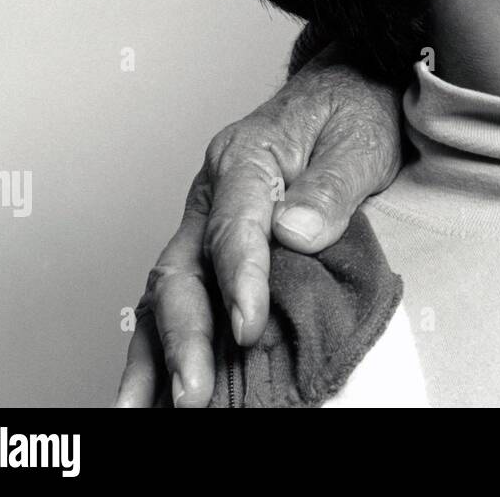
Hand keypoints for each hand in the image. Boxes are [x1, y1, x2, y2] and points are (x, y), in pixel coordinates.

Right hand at [114, 44, 401, 406]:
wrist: (348, 89)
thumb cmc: (354, 112)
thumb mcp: (358, 141)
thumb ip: (329, 187)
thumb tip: (294, 232)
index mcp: (245, 158)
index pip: (235, 226)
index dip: (240, 281)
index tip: (249, 328)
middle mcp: (212, 191)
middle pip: (183, 267)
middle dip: (184, 335)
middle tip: (194, 391)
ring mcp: (205, 219)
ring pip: (167, 289)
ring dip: (156, 351)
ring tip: (141, 410)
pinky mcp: (213, 244)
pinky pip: (182, 296)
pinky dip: (163, 343)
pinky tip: (153, 389)